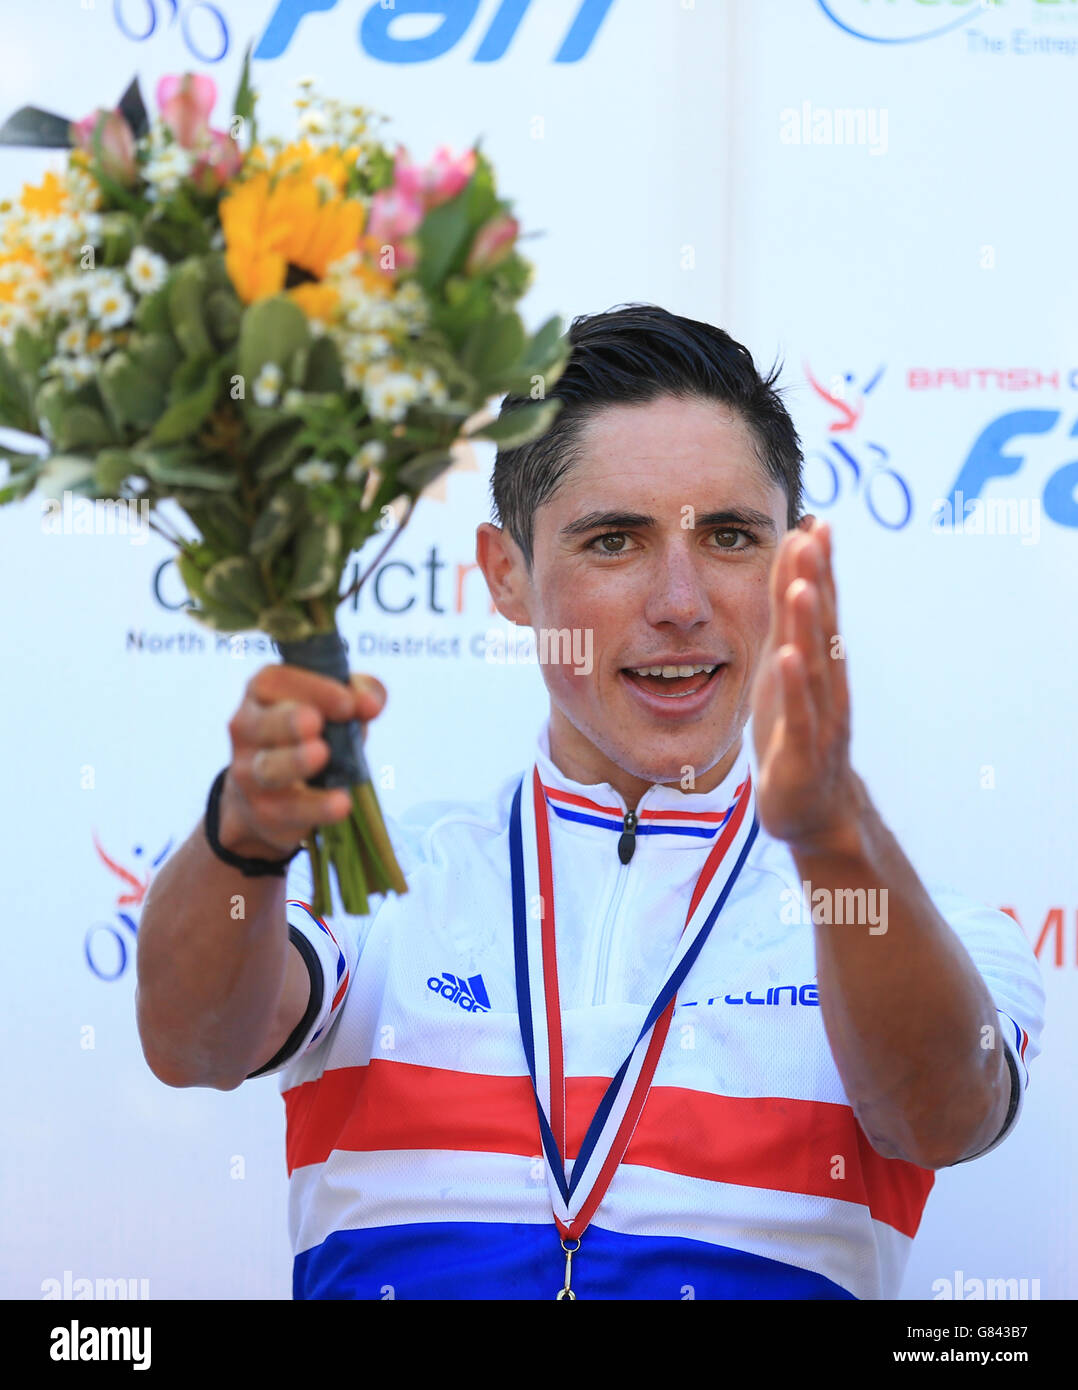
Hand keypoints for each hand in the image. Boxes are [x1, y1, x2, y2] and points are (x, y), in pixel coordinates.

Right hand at [218, 665, 386, 858]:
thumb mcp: (337, 704)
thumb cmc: (311, 734)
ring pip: (268, 767)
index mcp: (261, 692)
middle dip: (289, 720)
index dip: (312, 689)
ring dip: (295, 761)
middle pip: (263, 723)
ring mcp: (249, 772)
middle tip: (314, 722)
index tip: (347, 703)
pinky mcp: (263, 810)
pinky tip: (340, 802)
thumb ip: (360, 692)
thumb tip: (371, 704)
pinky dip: (317, 806)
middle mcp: (246, 728)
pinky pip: (289, 809)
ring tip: (321, 754)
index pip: (276, 682)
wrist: (274, 793)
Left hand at [750, 518, 859, 851]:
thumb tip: (791, 575)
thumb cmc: (797, 735)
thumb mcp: (784, 674)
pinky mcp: (802, 749)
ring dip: (808, 623)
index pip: (817, 607)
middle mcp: (826, 683)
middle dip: (817, 579)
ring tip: (802, 584)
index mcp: (816, 663)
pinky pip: (799, 713)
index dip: (816, 566)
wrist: (813, 809)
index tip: (813, 521)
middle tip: (813, 533)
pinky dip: (794, 685)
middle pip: (821, 624)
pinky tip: (788, 657)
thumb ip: (787, 627)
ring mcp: (818, 716)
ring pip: (814, 663)